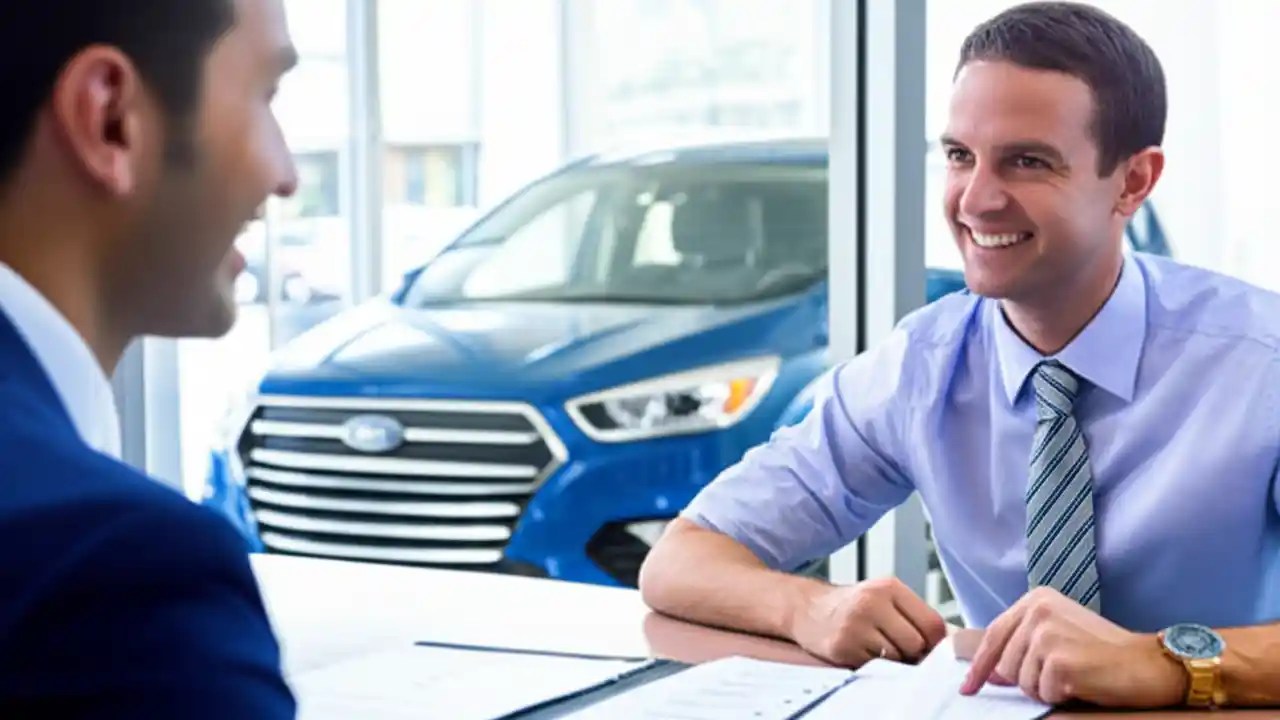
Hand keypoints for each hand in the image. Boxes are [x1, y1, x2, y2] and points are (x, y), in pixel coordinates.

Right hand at [790, 577, 947, 667]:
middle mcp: (871, 602)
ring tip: (876, 645)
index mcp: (889, 587)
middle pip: (916, 643)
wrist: (808, 609)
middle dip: (911, 652)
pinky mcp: (842, 646)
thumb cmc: (854, 605)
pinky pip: (875, 667)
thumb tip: (949, 643)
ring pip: (897, 658)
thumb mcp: (885, 597)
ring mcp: (855, 625)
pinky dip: (873, 664)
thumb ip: (914, 615)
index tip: (927, 647)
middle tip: (897, 647)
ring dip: (892, 660)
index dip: (935, 642)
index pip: (932, 623)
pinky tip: (861, 650)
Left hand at [961, 587, 1186, 707]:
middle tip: (1062, 674)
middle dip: (1028, 680)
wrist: (1147, 663)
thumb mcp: (1057, 636)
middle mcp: (1037, 610)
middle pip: (1006, 665)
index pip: (994, 636)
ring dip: (1045, 689)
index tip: (968, 688)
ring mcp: (1046, 634)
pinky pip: (1043, 693)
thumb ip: (1021, 646)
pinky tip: (1082, 682)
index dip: (979, 666)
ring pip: (1022, 682)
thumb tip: (988, 672)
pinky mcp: (1058, 660)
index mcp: (1035, 599)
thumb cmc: (1103, 653)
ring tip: (1074, 675)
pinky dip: (1061, 696)